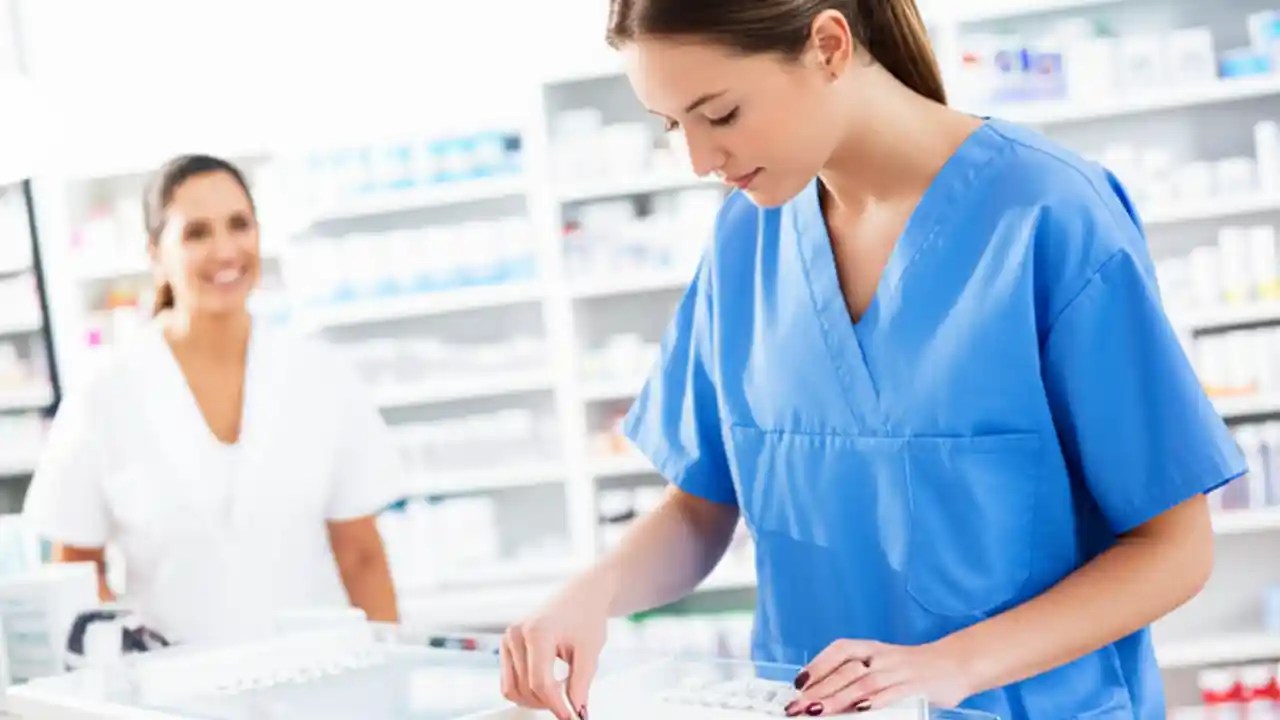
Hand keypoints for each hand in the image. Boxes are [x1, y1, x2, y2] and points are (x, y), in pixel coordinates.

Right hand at [500, 578, 611, 719]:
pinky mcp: (507, 646)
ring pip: (513, 689)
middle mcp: (516, 634)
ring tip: (560, 693)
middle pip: (526, 688)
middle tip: (570, 704)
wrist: (581, 596)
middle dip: (548, 703)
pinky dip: (527, 691)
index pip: (541, 682)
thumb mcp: (590, 651)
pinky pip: (509, 681)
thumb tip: (575, 711)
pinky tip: (548, 686)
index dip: (556, 705)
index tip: (570, 717)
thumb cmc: (586, 617)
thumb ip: (581, 684)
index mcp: (537, 632)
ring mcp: (508, 639)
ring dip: (535, 700)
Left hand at [786, 638, 973, 715]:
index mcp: (871, 648)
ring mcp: (898, 671)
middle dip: (819, 689)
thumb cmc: (912, 667)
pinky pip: (892, 694)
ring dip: (838, 698)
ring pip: (863, 683)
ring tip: (817, 711)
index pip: (839, 650)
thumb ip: (857, 676)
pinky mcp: (916, 687)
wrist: (955, 663)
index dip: (817, 665)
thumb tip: (822, 694)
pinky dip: (875, 701)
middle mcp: (882, 657)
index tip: (797, 683)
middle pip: (845, 670)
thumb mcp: (883, 664)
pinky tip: (860, 709)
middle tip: (798, 705)